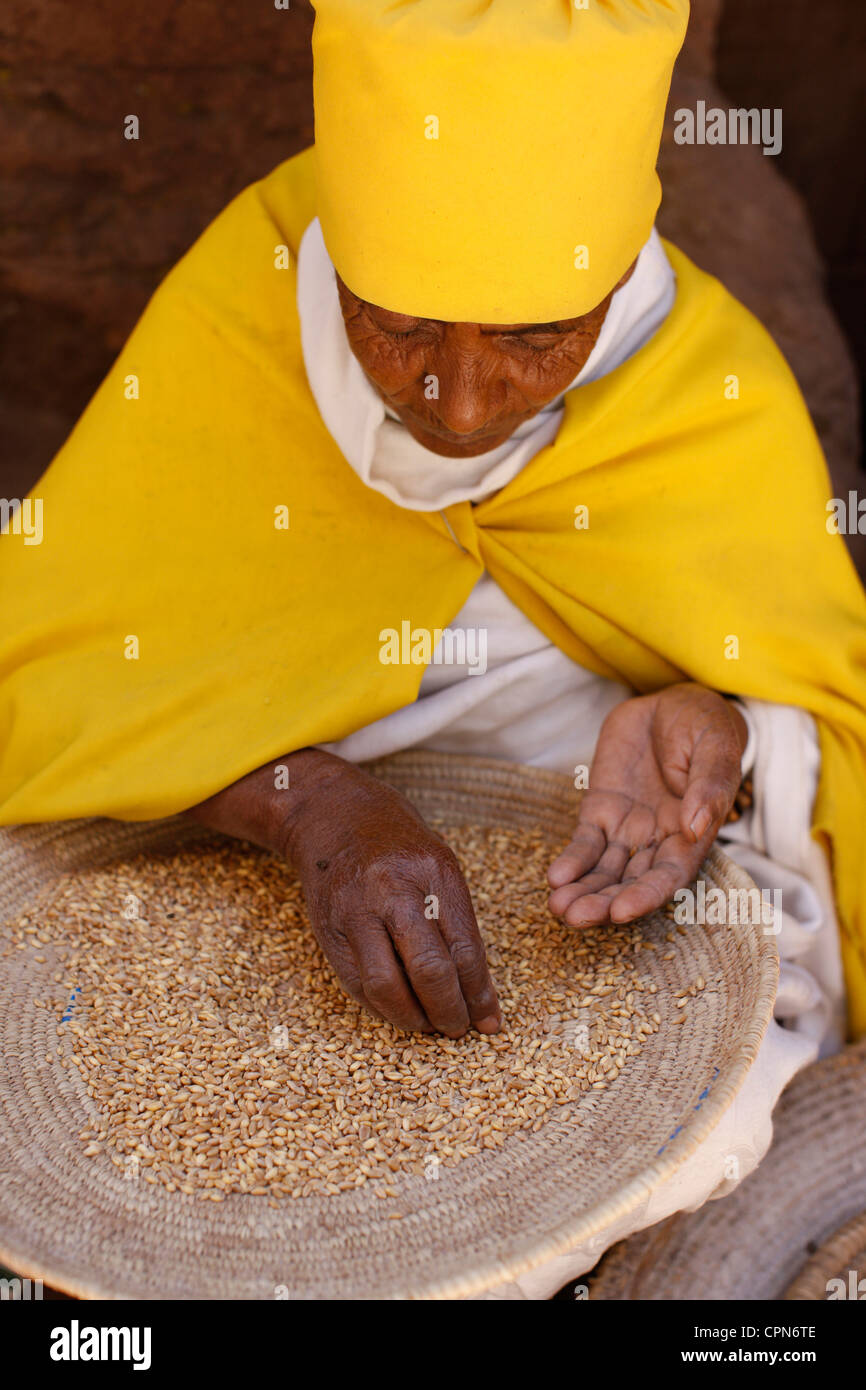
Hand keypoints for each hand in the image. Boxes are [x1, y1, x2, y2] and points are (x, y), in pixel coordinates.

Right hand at [283, 757, 500, 1037]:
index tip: (490, 1021)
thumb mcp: (439, 867)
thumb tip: (479, 991)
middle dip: (449, 1011)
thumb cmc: (398, 846)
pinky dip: (383, 1008)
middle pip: (428, 969)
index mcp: (432, 871)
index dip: (480, 993)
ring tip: (430, 1026)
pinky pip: (358, 984)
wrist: (334, 816)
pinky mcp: (329, 931)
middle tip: (460, 1028)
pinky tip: (400, 1012)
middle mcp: (392, 891)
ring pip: (387, 985)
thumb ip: (458, 922)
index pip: (464, 947)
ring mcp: (355, 912)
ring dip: (413, 1018)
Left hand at [548, 683, 746, 927]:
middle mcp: (658, 840)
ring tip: (558, 908)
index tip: (622, 912)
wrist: (675, 704)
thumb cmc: (706, 728)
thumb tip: (697, 826)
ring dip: (582, 891)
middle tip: (576, 917)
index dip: (646, 896)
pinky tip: (555, 878)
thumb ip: (710, 786)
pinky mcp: (601, 809)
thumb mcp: (716, 748)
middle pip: (630, 881)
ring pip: (603, 869)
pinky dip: (570, 861)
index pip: (669, 875)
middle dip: (604, 902)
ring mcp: (627, 827)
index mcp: (693, 834)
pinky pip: (584, 842)